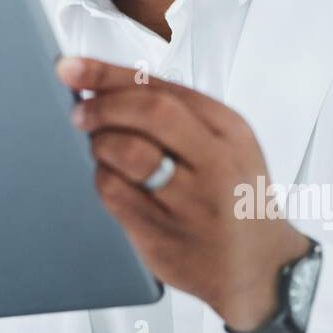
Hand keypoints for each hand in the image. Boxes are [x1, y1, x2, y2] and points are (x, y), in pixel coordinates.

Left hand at [56, 56, 311, 332]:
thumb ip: (174, 110)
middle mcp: (215, 161)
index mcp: (229, 129)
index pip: (161, 86)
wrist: (260, 266)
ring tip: (101, 147)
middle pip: (148, 112)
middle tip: (80, 112)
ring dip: (100, 144)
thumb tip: (103, 83)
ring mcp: (190, 200)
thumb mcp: (225, 142)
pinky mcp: (163, 233)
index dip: (108, 73)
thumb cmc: (233, 195)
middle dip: (102, 106)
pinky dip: (102, 178)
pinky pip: (114, 192)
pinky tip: (112, 178)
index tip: (72, 67)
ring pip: (126, 152)